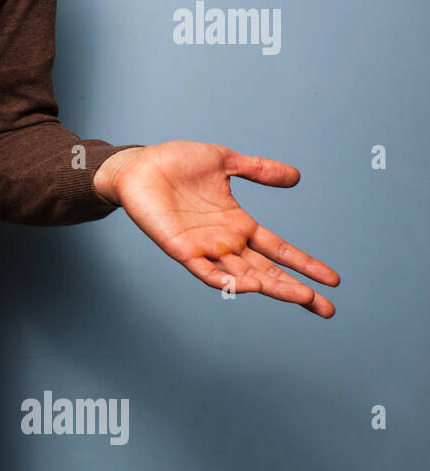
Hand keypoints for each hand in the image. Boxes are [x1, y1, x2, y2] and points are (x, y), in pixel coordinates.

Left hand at [93, 141, 340, 316]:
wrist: (138, 165)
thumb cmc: (176, 162)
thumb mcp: (226, 161)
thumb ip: (259, 170)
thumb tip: (296, 177)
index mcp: (237, 223)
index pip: (278, 249)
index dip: (304, 264)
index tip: (332, 280)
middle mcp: (224, 240)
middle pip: (268, 270)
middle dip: (297, 289)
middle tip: (327, 309)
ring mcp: (203, 247)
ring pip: (243, 275)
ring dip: (271, 287)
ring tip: (301, 298)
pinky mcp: (180, 248)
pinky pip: (205, 271)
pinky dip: (225, 281)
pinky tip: (248, 287)